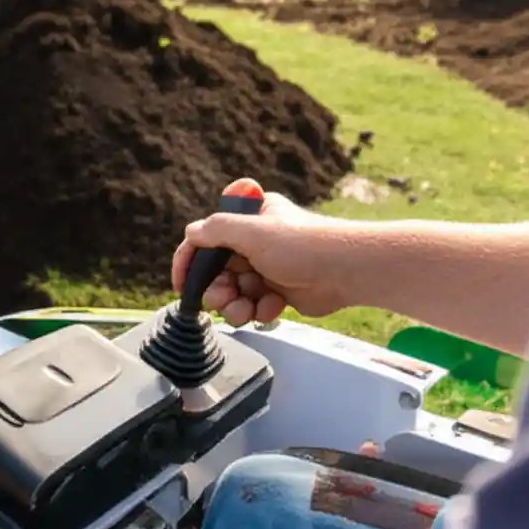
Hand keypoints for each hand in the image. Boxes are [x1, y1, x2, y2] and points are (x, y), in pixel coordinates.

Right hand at [172, 188, 352, 325]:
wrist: (346, 271)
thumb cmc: (303, 245)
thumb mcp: (252, 231)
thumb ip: (216, 230)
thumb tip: (191, 233)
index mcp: (248, 219)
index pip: (205, 238)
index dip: (189, 262)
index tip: (182, 285)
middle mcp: (255, 241)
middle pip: (217, 271)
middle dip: (218, 290)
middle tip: (223, 299)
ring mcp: (267, 267)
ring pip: (235, 292)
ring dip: (236, 305)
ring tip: (247, 309)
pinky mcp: (279, 290)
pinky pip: (255, 304)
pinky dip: (259, 309)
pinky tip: (273, 307)